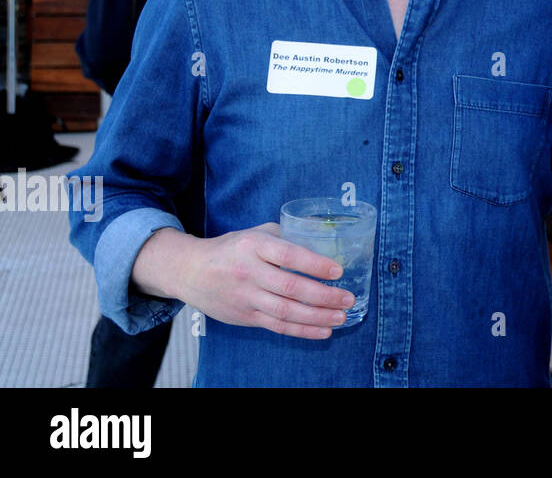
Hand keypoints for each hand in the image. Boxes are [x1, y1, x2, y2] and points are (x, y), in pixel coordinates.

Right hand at [133, 225, 354, 339]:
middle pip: (290, 287)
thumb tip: (323, 241)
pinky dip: (302, 331)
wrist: (190, 271)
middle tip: (348, 298)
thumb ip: (285, 237)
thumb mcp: (256, 233)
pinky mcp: (245, 317)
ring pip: (286, 311)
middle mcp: (249, 272)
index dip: (315, 264)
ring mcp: (246, 297)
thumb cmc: (232, 248)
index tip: (338, 271)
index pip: (289, 256)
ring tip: (341, 317)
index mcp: (254, 245)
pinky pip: (277, 326)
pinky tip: (323, 331)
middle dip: (324, 296)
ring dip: (317, 317)